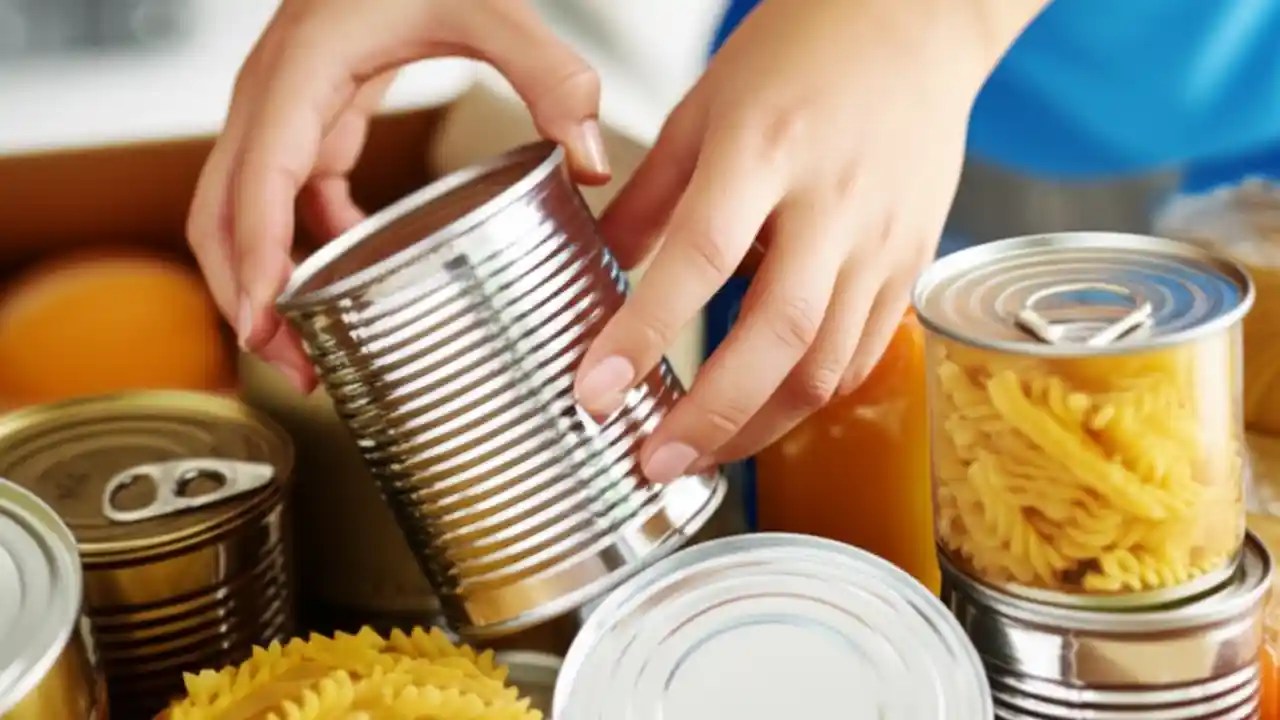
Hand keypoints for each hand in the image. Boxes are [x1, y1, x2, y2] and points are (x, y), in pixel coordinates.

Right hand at [187, 0, 610, 391]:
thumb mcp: (490, 6)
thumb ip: (549, 76)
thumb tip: (589, 163)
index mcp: (305, 68)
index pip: (261, 176)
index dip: (257, 255)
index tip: (266, 322)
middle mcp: (276, 91)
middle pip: (221, 209)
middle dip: (243, 293)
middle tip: (291, 365)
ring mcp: (283, 105)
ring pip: (239, 208)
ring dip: (262, 279)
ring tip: (307, 350)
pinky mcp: (308, 114)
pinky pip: (281, 192)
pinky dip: (299, 242)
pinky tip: (342, 274)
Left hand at [574, 0, 1048, 481]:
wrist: (919, 22)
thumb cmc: (804, 48)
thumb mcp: (705, 105)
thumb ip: (650, 195)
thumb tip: (597, 267)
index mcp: (767, 146)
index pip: (700, 257)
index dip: (643, 334)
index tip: (593, 391)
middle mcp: (833, 200)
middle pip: (777, 334)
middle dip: (710, 417)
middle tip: (652, 463)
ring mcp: (883, 238)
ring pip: (827, 362)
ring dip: (759, 426)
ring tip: (700, 457)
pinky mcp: (913, 263)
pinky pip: (863, 353)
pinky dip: (810, 398)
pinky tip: (766, 414)